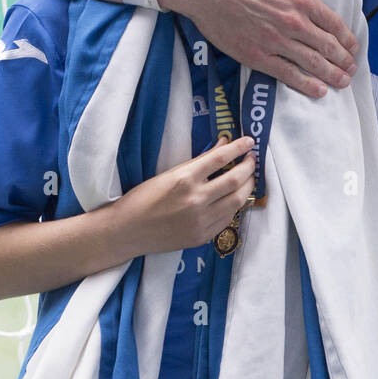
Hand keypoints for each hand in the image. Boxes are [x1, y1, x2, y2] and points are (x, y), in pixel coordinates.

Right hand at [116, 136, 256, 256]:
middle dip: (249, 167)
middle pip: (236, 181)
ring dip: (247, 186)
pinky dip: (234, 205)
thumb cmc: (144, 198)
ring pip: (237, 201)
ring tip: (248, 177)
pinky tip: (233, 197)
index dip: (238, 148)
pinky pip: (228, 218)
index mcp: (184, 180)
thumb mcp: (169, 174)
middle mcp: (195, 200)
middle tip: (251, 159)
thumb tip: (224, 144)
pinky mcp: (203, 237)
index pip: (220, 159)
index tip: (249, 141)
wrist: (126, 231)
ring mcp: (201, 221)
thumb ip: (199, 161)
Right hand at [159, 0, 358, 96]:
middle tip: (351, 68)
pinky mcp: (258, 56)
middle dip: (344, 60)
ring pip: (313, 63)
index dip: (347, 39)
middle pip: (328, 46)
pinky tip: (319, 90)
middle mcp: (294, 22)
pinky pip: (288, 74)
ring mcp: (276, 41)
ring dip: (332, 74)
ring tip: (343, 82)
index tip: (353, 47)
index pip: (334, 24)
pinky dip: (306, 84)